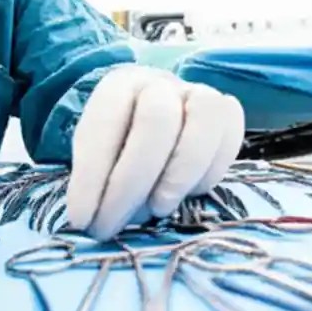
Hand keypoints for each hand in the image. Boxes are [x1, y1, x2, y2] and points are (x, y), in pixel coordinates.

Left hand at [65, 66, 244, 238]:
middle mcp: (160, 84)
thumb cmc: (116, 146)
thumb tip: (91, 222)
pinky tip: (187, 194)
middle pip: (158, 120)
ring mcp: (197, 95)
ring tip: (157, 209)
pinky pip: (230, 135)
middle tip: (112, 225)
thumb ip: (93, 182)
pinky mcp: (226, 114)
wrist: (146, 123)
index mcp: (117, 87)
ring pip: (205, 120)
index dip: (92, 178)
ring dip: (181, 174)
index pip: (106, 125)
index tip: (81, 221)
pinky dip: (210, 172)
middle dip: (132, 182)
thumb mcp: (93, 157)